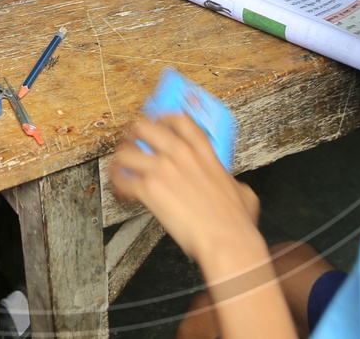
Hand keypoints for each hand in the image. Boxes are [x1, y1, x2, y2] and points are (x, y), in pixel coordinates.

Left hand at [110, 115, 260, 261]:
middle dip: (133, 133)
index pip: (178, 120)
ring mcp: (163, 169)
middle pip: (145, 126)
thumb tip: (232, 186)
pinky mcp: (149, 189)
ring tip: (120, 166)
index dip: (162, 117)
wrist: (226, 241)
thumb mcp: (242, 192)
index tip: (155, 122)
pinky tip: (120, 189)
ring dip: (120, 159)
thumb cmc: (235, 222)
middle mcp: (181, 154)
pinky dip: (116, 183)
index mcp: (203, 151)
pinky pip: (121, 178)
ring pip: (126, 151)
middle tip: (130, 141)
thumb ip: (232, 182)